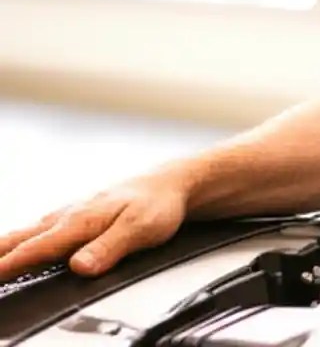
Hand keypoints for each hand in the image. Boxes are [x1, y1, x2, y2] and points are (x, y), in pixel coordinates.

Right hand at [0, 171, 189, 280]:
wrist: (171, 183)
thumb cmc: (158, 205)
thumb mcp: (140, 229)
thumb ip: (109, 248)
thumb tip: (81, 267)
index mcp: (81, 221)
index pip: (38, 248)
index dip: (11, 264)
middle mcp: (70, 216)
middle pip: (23, 238)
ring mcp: (72, 214)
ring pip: (29, 231)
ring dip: (6, 246)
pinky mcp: (78, 215)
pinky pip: (42, 229)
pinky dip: (23, 239)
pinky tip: (18, 245)